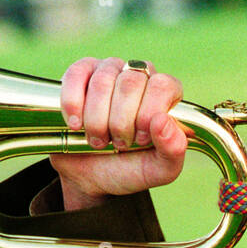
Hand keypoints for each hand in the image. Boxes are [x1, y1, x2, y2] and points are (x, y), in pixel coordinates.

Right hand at [49, 57, 187, 209]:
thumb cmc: (128, 169)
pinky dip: (73, 103)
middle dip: (120, 123)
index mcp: (165, 94)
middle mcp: (139, 76)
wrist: (90, 176)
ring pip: (102, 81)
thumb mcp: (158, 170)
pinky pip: (76, 74)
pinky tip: (75, 124)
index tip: (140, 140)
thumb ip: (173, 149)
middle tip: (118, 144)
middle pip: (130, 83)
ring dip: (96, 120)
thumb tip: (163, 121)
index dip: (148, 114)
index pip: (162, 86)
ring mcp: (108, 71)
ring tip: (98, 140)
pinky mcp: (80, 74)